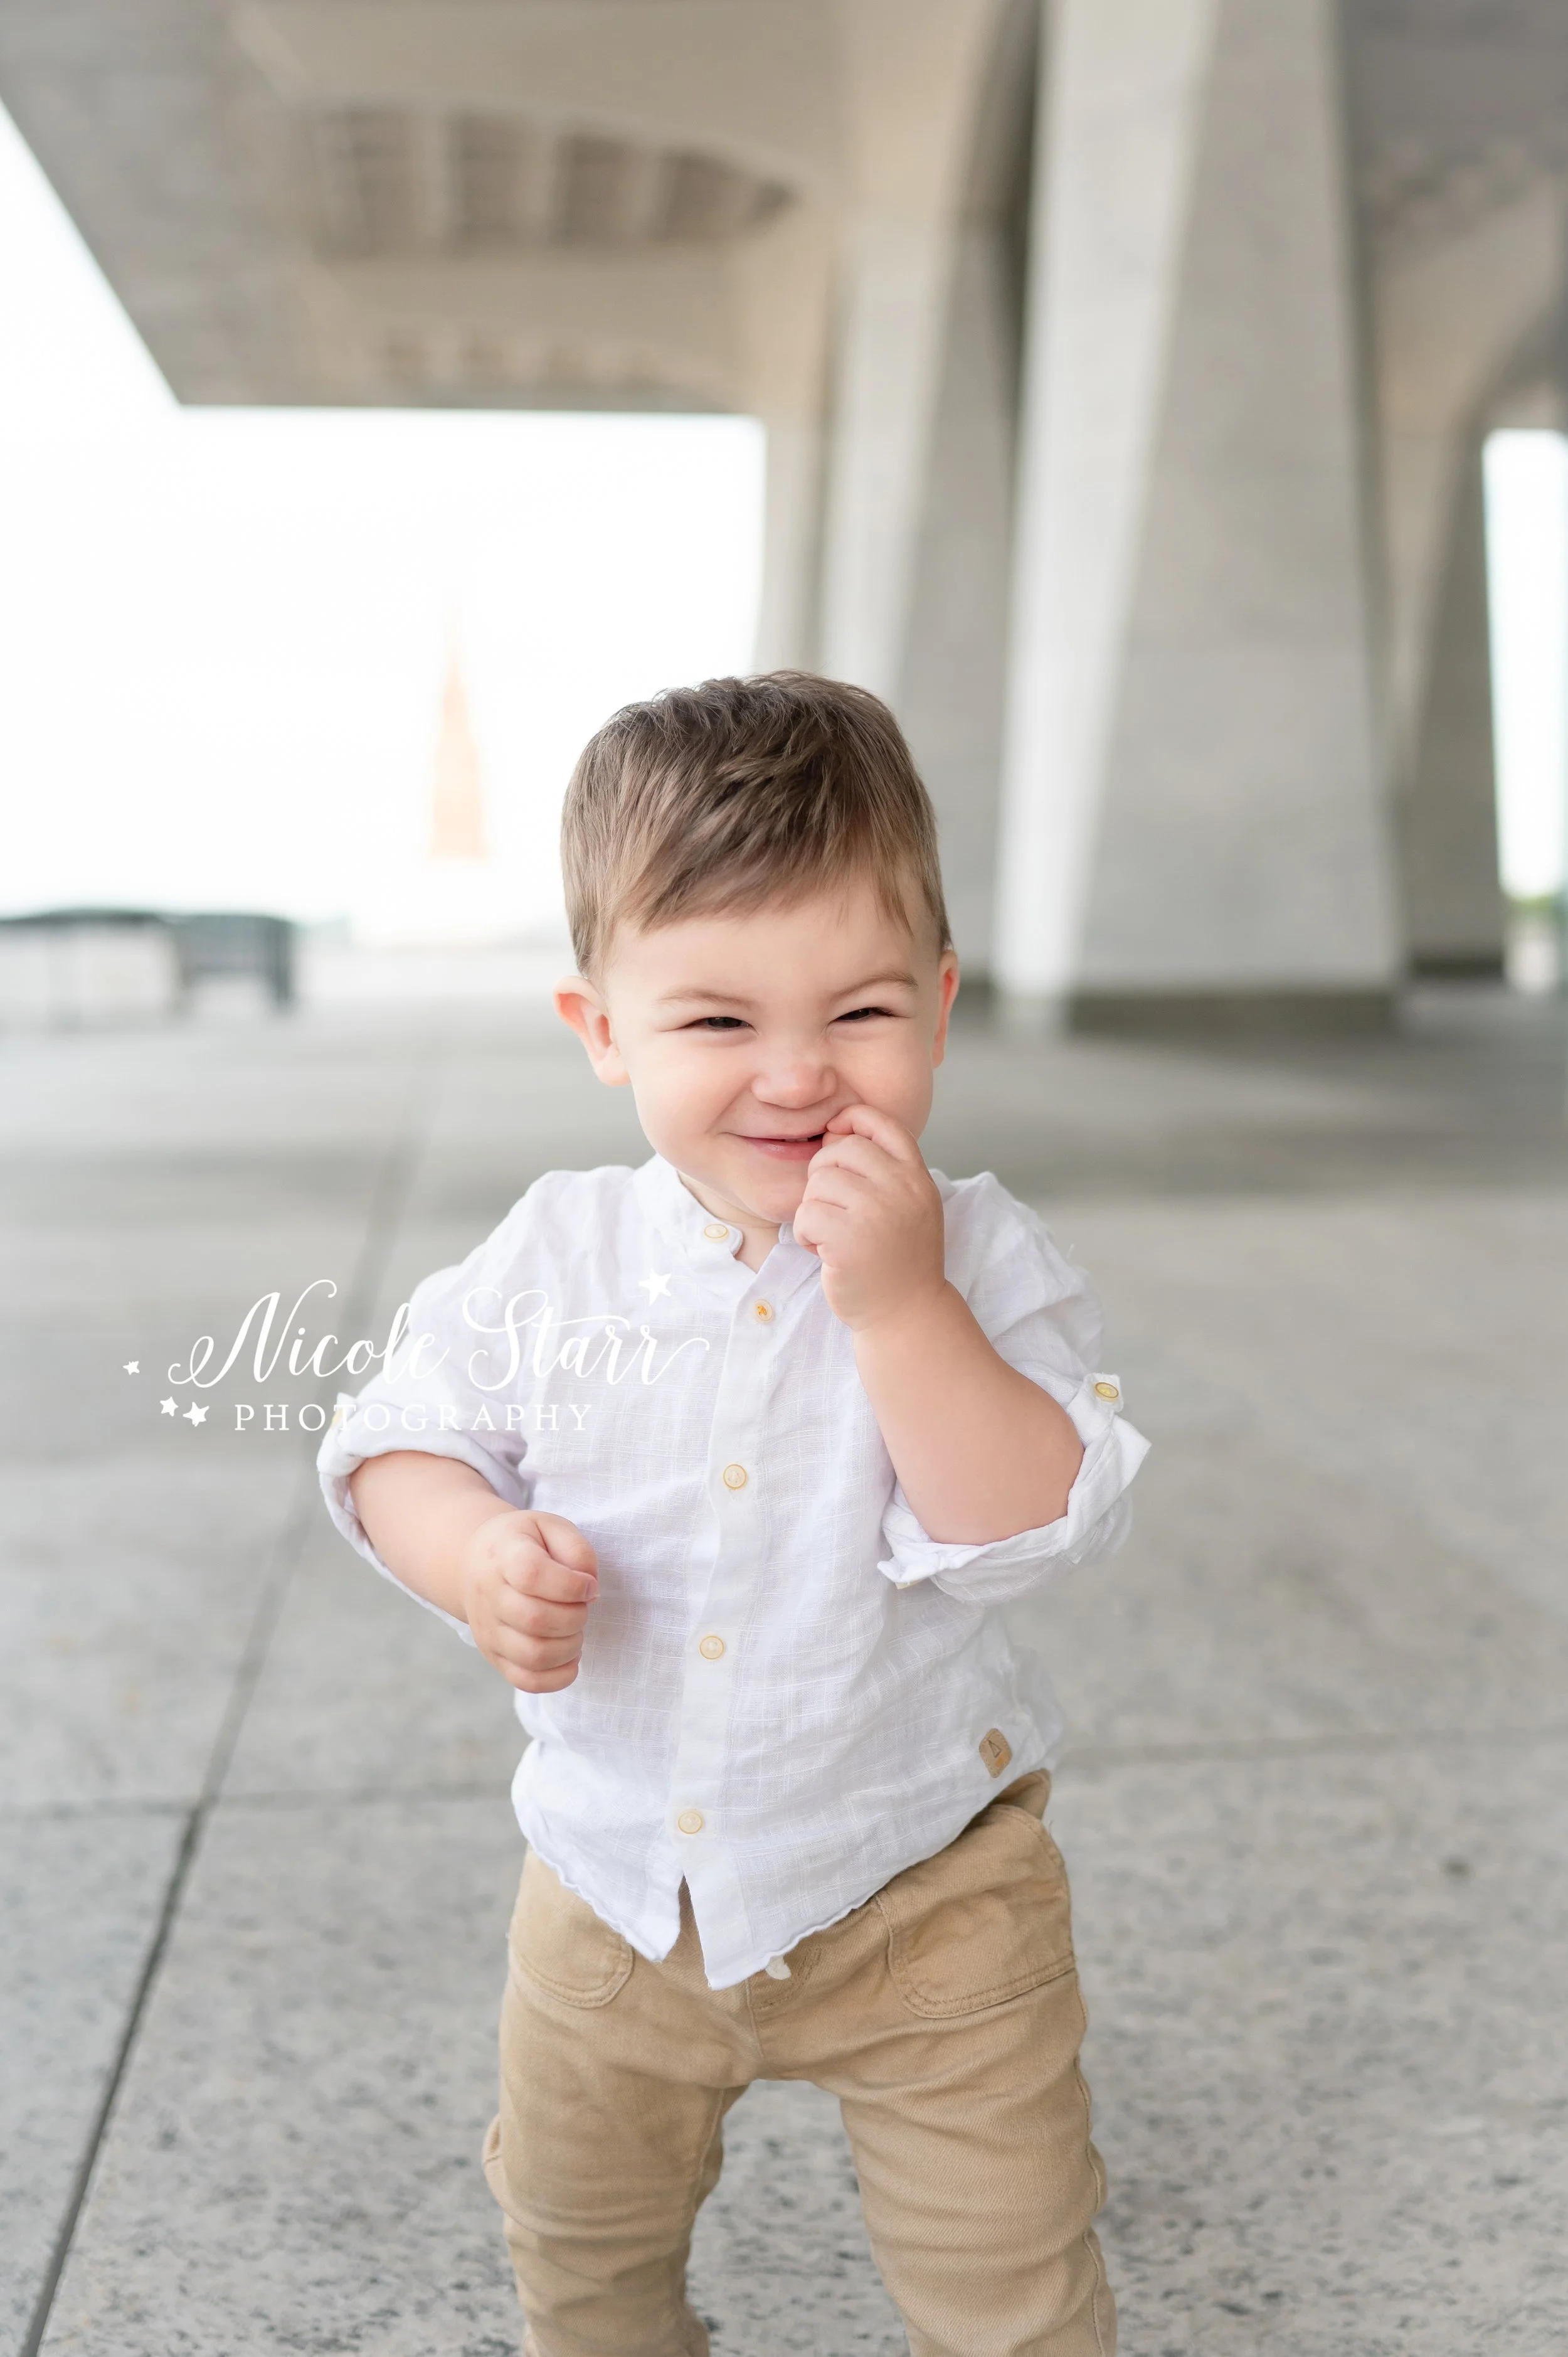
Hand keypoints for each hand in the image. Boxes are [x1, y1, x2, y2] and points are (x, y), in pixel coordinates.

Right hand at [459, 1509, 597, 1692]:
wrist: (475, 1564)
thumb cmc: (525, 1545)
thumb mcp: (552, 1527)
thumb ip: (577, 1551)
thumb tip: (590, 1591)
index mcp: (504, 1556)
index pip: (532, 1574)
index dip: (571, 1585)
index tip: (588, 1585)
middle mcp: (489, 1596)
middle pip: (536, 1620)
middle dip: (575, 1617)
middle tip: (582, 1606)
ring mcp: (488, 1631)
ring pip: (533, 1655)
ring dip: (570, 1647)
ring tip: (574, 1629)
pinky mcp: (494, 1657)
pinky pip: (527, 1681)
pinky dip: (558, 1676)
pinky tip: (569, 1655)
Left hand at [793, 1104, 946, 1330]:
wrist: (906, 1314)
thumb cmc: (898, 1258)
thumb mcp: (908, 1205)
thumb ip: (883, 1169)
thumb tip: (834, 1131)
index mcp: (917, 1177)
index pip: (883, 1124)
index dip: (852, 1120)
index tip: (835, 1135)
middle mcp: (902, 1189)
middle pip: (842, 1150)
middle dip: (823, 1174)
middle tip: (830, 1206)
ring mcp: (876, 1213)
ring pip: (818, 1183)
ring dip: (814, 1209)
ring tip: (832, 1235)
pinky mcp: (849, 1240)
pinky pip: (806, 1214)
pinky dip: (805, 1234)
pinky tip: (824, 1252)